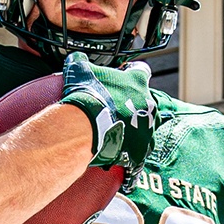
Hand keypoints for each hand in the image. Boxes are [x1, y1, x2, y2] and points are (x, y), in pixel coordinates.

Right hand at [59, 52, 156, 173]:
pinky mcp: (140, 151)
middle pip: (147, 104)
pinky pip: (138, 160)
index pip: (141, 72)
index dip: (133, 74)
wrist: (85, 125)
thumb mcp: (79, 70)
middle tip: (118, 112)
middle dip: (135, 108)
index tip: (126, 78)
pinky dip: (131, 163)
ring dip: (136, 134)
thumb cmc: (85, 95)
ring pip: (147, 132)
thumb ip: (80, 60)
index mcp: (137, 82)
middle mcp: (148, 104)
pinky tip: (123, 166)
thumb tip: (75, 57)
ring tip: (121, 138)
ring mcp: (146, 130)